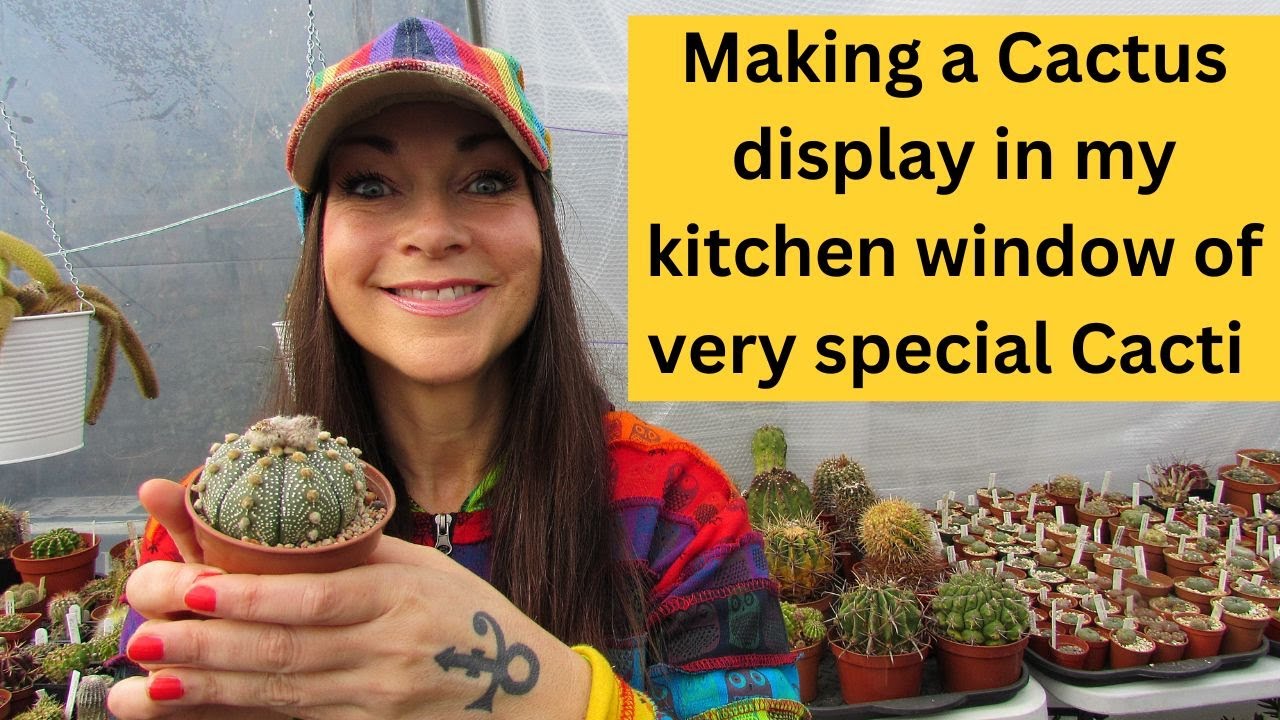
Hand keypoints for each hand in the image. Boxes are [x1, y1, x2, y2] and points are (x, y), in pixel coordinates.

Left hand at [108, 483, 590, 719]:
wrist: (523, 696)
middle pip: (283, 649)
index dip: (250, 596)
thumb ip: (359, 552)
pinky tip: (189, 706)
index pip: (315, 598)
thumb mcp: (426, 568)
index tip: (191, 584)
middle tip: (140, 629)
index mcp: (401, 597)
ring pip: (277, 693)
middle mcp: (386, 652)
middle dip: (204, 640)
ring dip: (204, 685)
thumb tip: (281, 524)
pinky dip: (234, 713)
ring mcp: (375, 699)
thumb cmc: (471, 618)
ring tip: (144, 677)